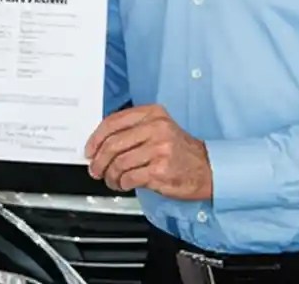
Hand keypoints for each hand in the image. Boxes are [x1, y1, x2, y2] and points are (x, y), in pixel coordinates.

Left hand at [83, 104, 212, 200]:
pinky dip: (122, 183)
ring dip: (110, 176)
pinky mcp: (160, 169)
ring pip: (119, 163)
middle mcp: (156, 128)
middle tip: (95, 169)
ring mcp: (159, 149)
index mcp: (152, 114)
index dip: (96, 138)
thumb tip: (100, 144)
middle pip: (112, 144)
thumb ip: (133, 131)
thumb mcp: (159, 130)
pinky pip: (130, 177)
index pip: (113, 122)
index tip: (90, 150)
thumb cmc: (180, 152)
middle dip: (99, 160)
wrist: (208, 169)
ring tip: (112, 180)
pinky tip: (124, 184)